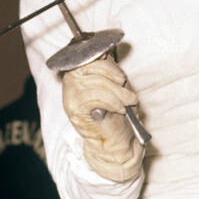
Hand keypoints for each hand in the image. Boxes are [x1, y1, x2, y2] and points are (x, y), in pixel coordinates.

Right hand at [61, 57, 144, 183]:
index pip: (85, 58)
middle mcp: (70, 86)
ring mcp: (70, 98)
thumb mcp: (114, 86)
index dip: (105, 64)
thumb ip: (108, 71)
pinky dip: (113, 101)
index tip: (120, 76)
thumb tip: (107, 53)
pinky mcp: (75, 110)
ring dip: (118, 92)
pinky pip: (96, 96)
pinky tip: (119, 109)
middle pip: (89, 67)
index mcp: (78, 77)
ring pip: (95, 82)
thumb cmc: (116, 115)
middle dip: (113, 76)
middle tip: (126, 89)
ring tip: (129, 101)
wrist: (115, 144)